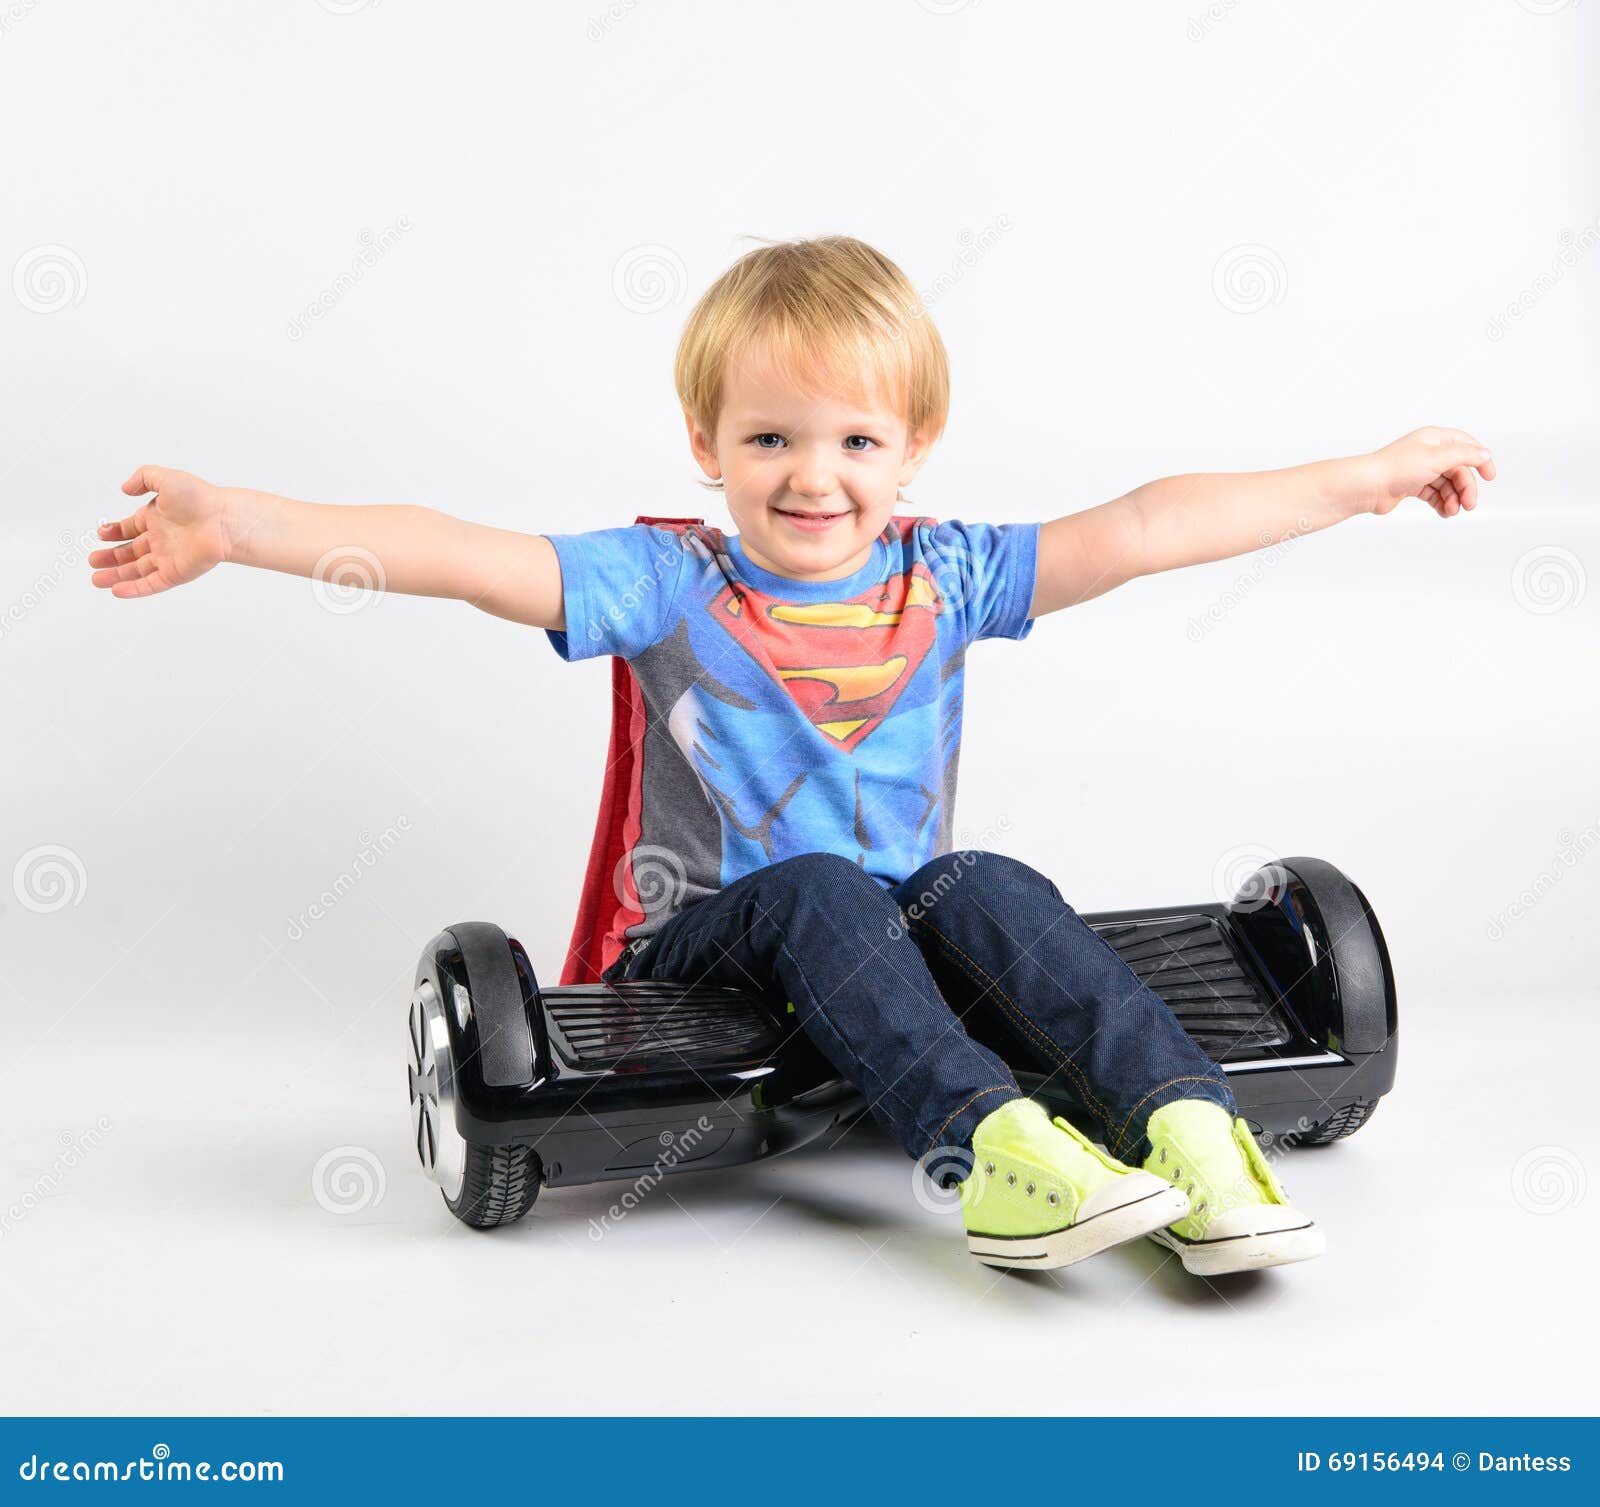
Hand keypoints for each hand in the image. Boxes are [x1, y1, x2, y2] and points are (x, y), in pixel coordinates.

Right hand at [88, 466, 233, 597]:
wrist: (222, 521)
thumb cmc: (199, 498)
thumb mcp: (165, 478)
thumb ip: (142, 478)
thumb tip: (124, 488)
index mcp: (157, 518)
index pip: (130, 528)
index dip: (114, 532)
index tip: (100, 534)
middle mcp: (162, 539)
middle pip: (131, 552)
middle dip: (111, 557)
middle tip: (92, 561)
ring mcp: (169, 558)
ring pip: (137, 570)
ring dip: (116, 576)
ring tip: (96, 579)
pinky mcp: (176, 573)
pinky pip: (151, 584)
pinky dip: (134, 589)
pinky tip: (116, 590)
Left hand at [1364, 427, 1496, 518]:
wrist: (1368, 487)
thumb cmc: (1396, 468)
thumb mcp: (1437, 458)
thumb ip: (1464, 456)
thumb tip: (1484, 454)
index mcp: (1434, 438)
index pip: (1466, 445)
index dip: (1480, 460)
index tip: (1490, 476)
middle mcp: (1427, 452)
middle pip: (1457, 469)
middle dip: (1465, 487)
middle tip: (1469, 504)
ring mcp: (1419, 470)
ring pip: (1446, 484)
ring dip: (1453, 498)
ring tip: (1452, 510)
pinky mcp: (1411, 486)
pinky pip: (1434, 494)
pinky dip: (1441, 502)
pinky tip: (1445, 512)